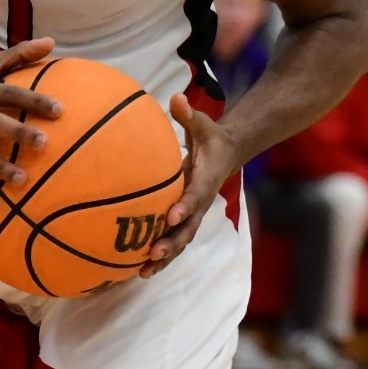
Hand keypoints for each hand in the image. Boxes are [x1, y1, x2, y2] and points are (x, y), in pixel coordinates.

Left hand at [145, 94, 241, 278]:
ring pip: (181, 240)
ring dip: (165, 257)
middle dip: (172, 242)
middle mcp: (201, 201)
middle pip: (188, 227)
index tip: (171, 216)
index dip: (186, 205)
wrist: (229, 153)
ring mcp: (194, 213)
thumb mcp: (204, 124)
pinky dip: (161, 256)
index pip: (197, 194)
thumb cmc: (211, 137)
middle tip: (152, 253)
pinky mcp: (186, 219)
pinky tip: (139, 270)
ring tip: (144, 272)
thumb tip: (177, 96)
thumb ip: (190, 115)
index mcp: (206, 179)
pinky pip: (174, 239)